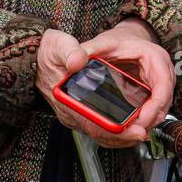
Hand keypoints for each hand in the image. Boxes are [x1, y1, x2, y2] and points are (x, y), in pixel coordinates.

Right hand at [35, 29, 140, 148]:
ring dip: (122, 134)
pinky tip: (130, 122)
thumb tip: (78, 60)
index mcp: (66, 100)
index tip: (135, 130)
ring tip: (143, 128)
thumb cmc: (48, 53)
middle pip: (100, 133)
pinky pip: (98, 126)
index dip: (115, 131)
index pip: (93, 124)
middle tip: (145, 131)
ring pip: (100, 132)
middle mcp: (71, 112)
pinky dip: (115, 127)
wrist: (35, 58)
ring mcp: (75, 114)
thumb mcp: (58, 46)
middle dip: (124, 136)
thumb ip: (69, 52)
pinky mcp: (79, 112)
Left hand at [77, 20, 175, 137]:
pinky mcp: (152, 95)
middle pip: (162, 104)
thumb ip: (82, 51)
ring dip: (143, 125)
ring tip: (125, 134)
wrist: (123, 40)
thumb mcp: (99, 43)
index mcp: (154, 58)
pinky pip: (151, 112)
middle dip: (146, 122)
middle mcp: (161, 73)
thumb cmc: (117, 41)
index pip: (162, 88)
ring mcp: (158, 85)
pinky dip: (140, 123)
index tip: (138, 122)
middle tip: (128, 134)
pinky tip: (126, 130)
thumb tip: (74, 63)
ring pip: (158, 112)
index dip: (152, 109)